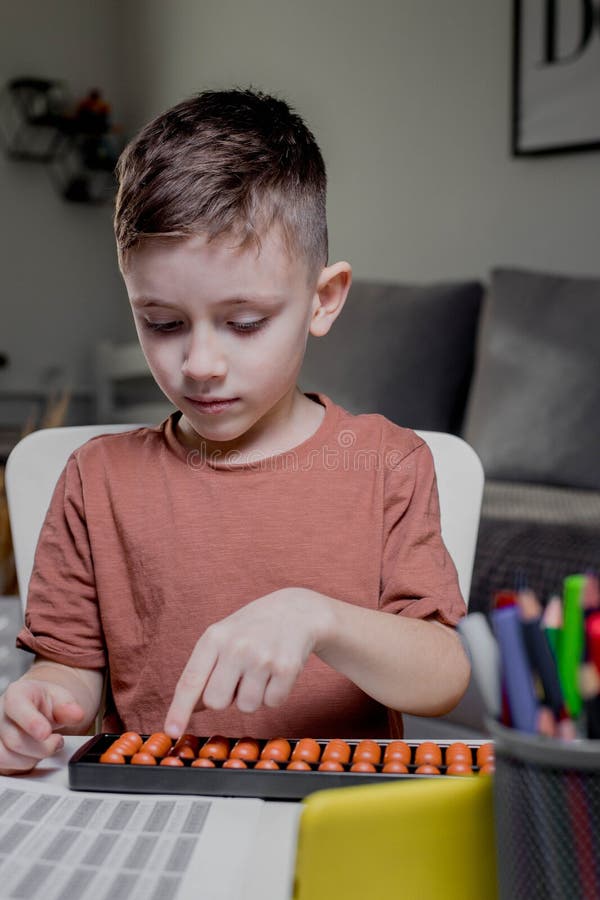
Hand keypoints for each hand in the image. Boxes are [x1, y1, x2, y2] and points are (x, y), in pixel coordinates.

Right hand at [0, 678, 84, 774]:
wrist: (38, 709)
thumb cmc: (45, 703)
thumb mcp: (61, 698)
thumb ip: (68, 706)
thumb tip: (77, 714)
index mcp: (17, 694)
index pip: (17, 706)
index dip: (31, 722)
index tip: (46, 733)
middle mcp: (0, 713)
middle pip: (14, 739)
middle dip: (42, 747)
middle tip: (57, 741)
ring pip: (6, 757)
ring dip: (31, 759)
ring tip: (45, 748)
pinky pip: (5, 767)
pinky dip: (23, 766)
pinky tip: (33, 755)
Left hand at [165, 588, 332, 736]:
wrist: (296, 610)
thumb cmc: (252, 629)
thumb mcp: (222, 638)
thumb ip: (204, 671)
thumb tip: (191, 709)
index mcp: (214, 638)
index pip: (190, 681)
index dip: (179, 710)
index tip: (171, 732)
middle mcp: (236, 647)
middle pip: (215, 702)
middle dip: (225, 698)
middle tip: (238, 677)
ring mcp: (262, 658)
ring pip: (246, 707)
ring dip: (253, 696)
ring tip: (260, 670)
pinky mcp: (287, 668)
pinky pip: (272, 703)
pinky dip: (275, 694)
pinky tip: (277, 671)